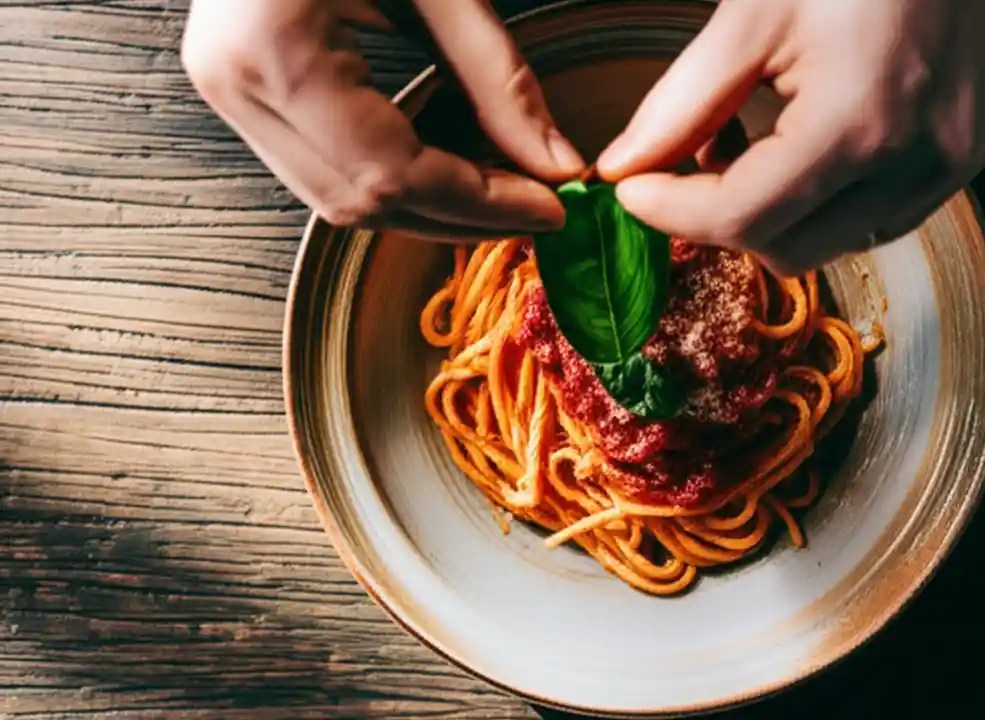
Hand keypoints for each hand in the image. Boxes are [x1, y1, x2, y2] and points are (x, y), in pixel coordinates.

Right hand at [182, 0, 583, 238]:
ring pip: (335, 200)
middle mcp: (234, 81)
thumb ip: (497, 76)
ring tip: (501, 199)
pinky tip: (449, 173)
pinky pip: (320, 165)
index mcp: (276, 48)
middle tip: (536, 212)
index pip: (391, 173)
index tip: (550, 207)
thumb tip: (557, 164)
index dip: (478, 203)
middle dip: (456, 220)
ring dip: (424, 211)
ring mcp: (225, 87)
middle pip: (359, 203)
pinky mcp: (237, 84)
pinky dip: (390, 181)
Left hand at [597, 0, 984, 273]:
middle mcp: (914, 161)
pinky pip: (871, 221)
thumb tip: (624, 167)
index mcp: (859, 122)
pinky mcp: (960, 160)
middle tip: (680, 167)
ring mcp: (946, 166)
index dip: (671, 212)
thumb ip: (682, 102)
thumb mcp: (751, 14)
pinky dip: (819, 204)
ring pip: (827, 246)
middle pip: (784, 250)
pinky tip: (796, 147)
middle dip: (720, 217)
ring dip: (771, 215)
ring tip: (744, 143)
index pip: (743, 217)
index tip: (630, 188)